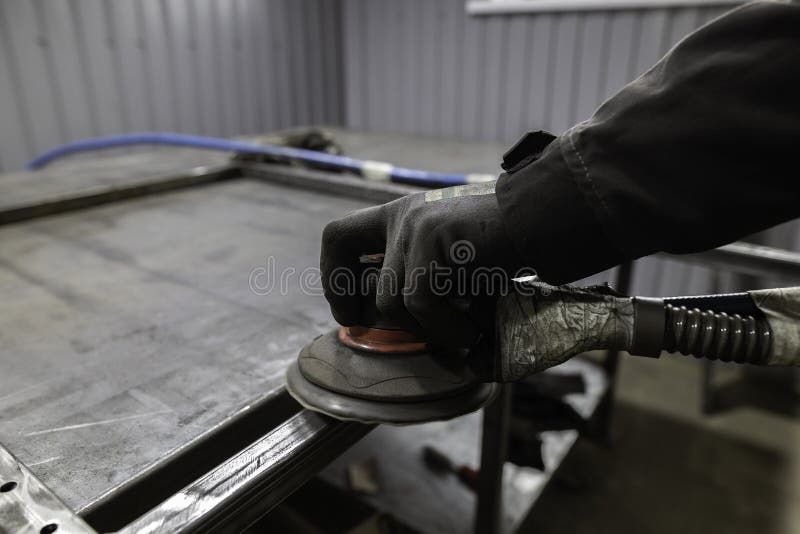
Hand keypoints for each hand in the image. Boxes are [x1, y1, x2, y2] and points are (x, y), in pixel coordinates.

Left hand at [320, 182, 526, 346]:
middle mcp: (404, 216)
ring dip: (431, 330)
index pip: (339, 237)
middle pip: (365, 278)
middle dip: (371, 314)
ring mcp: (416, 227)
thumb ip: (429, 280)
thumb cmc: (517, 245)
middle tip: (411, 335)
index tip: (350, 311)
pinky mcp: (433, 240)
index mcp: (405, 215)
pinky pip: (422, 303)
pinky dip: (449, 327)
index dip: (334, 277)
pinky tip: (476, 326)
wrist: (556, 216)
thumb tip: (400, 323)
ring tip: (466, 331)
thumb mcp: (460, 260)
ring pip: (395, 302)